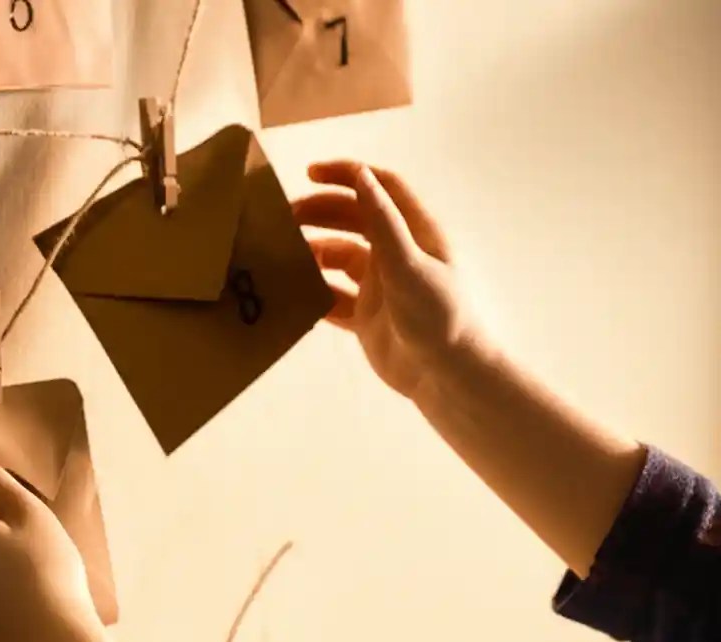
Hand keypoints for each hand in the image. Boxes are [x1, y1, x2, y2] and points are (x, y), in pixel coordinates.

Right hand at [293, 161, 485, 399]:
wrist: (447, 377)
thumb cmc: (438, 315)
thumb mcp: (409, 264)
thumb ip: (383, 222)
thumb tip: (360, 175)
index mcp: (415, 233)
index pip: (380, 188)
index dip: (348, 174)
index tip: (310, 173)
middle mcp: (396, 254)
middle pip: (353, 219)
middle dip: (320, 212)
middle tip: (284, 218)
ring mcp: (379, 286)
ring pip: (338, 257)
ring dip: (312, 252)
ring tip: (284, 256)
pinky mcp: (365, 317)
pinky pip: (331, 297)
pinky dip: (312, 292)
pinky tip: (290, 291)